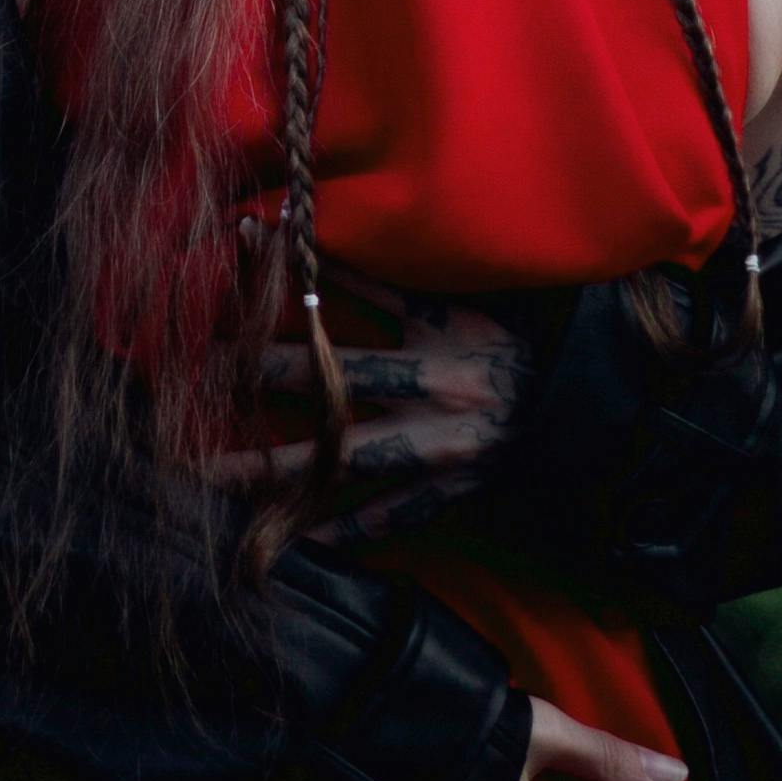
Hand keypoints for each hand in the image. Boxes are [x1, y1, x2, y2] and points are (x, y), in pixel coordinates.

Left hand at [216, 263, 536, 546]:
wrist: (585, 406)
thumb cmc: (521, 340)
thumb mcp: (465, 301)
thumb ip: (393, 281)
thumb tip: (315, 241)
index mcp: (444, 342)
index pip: (353, 321)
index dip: (288, 314)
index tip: (228, 306)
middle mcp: (438, 401)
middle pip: (335, 391)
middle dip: (263, 382)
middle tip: (196, 384)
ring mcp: (443, 454)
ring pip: (347, 464)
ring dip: (280, 468)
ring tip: (216, 474)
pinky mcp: (451, 493)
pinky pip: (391, 517)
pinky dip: (345, 531)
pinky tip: (295, 540)